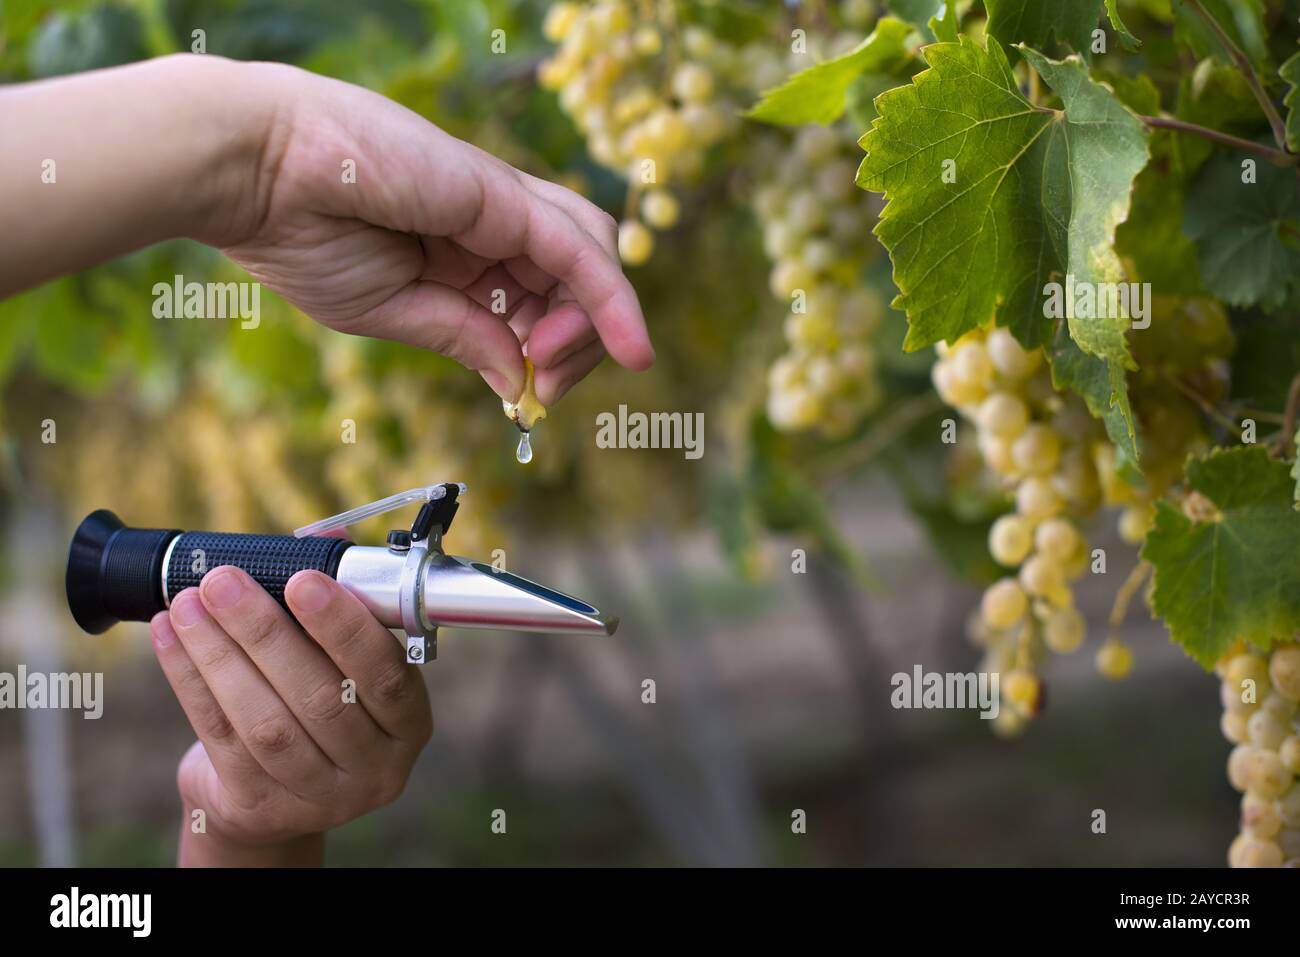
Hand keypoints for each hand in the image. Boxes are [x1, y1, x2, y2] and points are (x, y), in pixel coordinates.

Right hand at [0, 54, 652, 404]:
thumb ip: (463, 338)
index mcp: (464, 257)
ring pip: (591, 256)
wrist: (253, 175)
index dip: (556, 352)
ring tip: (556, 360)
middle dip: (581, 342)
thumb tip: (518, 384)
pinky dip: (612, 296)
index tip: (536, 396)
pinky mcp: (500, 193)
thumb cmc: (301, 237)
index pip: (542, 301)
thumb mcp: (392, 312)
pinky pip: (577, 248)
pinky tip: (628, 344)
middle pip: (578, 281)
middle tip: (548, 382)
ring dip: (596, 322)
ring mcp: (499, 204)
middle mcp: (492, 226)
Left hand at [150, 565, 431, 866]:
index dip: (345, 628)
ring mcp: (319, 798)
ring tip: (189, 603)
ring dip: (219, 654)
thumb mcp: (343, 666)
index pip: (385, 675)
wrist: (278, 796)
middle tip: (225, 581)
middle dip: (265, 631)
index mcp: (408, 725)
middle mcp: (375, 769)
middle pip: (319, 698)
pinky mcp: (260, 807)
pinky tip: (170, 637)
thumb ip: (340, 606)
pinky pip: (219, 736)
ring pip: (265, 721)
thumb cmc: (320, 704)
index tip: (304, 580)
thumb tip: (322, 542)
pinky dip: (190, 680)